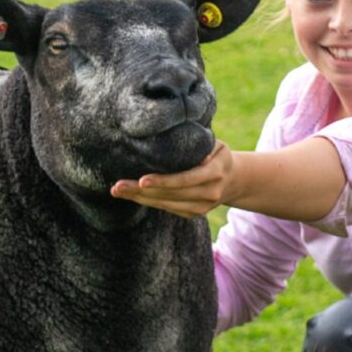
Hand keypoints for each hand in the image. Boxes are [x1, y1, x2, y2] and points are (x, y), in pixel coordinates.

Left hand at [109, 141, 235, 218]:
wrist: (234, 179)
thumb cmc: (216, 154)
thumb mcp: (214, 144)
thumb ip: (197, 143)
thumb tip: (172, 137)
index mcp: (215, 172)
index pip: (186, 179)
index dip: (163, 181)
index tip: (141, 180)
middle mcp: (210, 193)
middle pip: (171, 194)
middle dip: (142, 191)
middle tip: (117, 186)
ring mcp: (202, 207)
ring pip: (166, 204)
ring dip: (140, 198)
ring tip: (117, 191)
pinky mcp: (194, 214)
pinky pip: (167, 208)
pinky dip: (148, 202)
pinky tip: (131, 195)